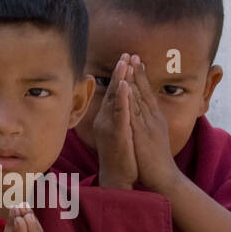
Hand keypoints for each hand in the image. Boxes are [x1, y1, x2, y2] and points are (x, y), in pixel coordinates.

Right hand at [92, 54, 138, 189]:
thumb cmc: (121, 156)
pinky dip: (121, 99)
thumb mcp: (120, 132)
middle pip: (112, 91)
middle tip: (125, 54)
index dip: (119, 76)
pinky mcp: (117, 134)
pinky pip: (120, 114)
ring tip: (124, 63)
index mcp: (108, 118)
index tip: (125, 58)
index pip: (114, 92)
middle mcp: (105, 120)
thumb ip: (120, 117)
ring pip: (114, 99)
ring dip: (119, 80)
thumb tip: (124, 106)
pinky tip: (124, 86)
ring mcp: (110, 126)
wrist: (118, 177)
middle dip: (119, 72)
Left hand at [127, 55, 181, 193]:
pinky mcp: (142, 134)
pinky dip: (129, 99)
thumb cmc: (157, 161)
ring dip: (133, 80)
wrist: (164, 178)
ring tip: (127, 63)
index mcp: (155, 119)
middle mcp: (153, 119)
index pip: (147, 93)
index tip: (136, 60)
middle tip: (131, 54)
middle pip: (143, 91)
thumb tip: (145, 119)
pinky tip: (125, 87)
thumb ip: (149, 126)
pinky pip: (134, 113)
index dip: (141, 76)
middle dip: (136, 72)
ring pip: (139, 98)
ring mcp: (148, 125)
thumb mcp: (153, 138)